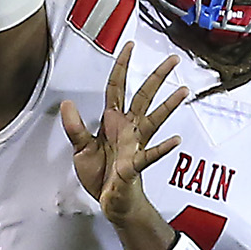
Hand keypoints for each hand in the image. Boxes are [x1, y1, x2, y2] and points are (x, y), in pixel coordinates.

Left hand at [59, 45, 191, 228]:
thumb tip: (67, 103)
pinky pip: (149, 154)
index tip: (130, 47)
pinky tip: (175, 140)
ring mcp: (134, 145)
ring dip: (168, 105)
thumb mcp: (80, 148)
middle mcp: (127, 129)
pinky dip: (162, 148)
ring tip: (183, 91)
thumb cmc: (100, 175)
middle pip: (143, 96)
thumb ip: (74, 126)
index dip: (122, 66)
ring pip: (153, 120)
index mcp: (112, 122)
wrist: (111, 202)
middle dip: (157, 77)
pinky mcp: (135, 165)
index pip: (117, 87)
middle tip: (173, 59)